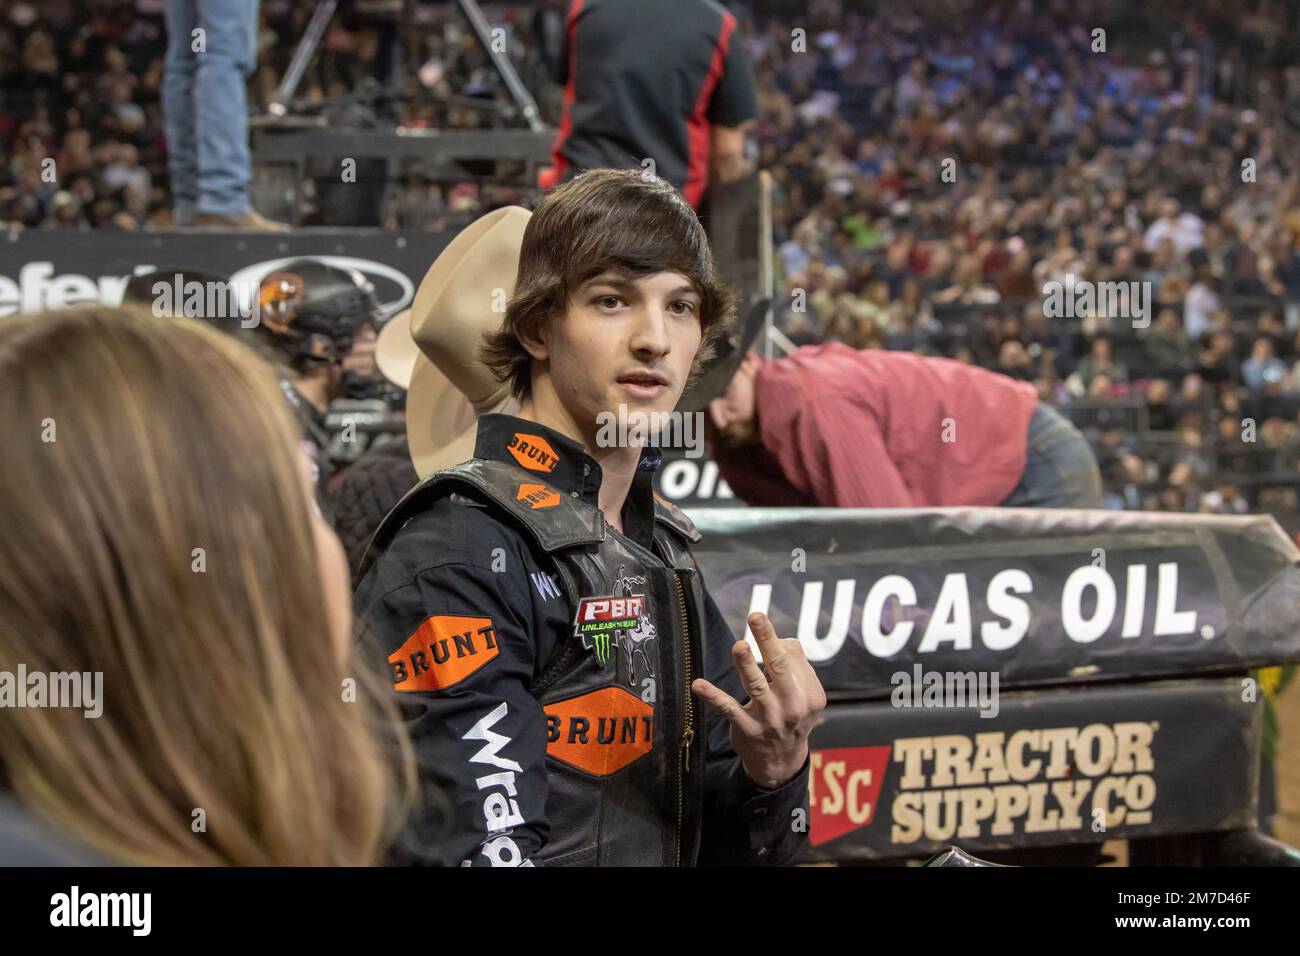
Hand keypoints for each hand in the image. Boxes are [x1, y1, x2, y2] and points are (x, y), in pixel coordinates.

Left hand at [691, 612, 826, 789]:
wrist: (782, 762)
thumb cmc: (792, 715)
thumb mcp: (807, 695)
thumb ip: (797, 664)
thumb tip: (778, 639)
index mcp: (810, 693)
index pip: (791, 658)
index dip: (772, 641)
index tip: (756, 622)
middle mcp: (792, 705)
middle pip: (780, 667)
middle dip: (768, 641)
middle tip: (756, 617)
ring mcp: (769, 718)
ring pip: (756, 686)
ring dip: (746, 666)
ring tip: (739, 646)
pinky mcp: (747, 728)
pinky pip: (729, 709)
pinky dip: (713, 697)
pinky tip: (698, 685)